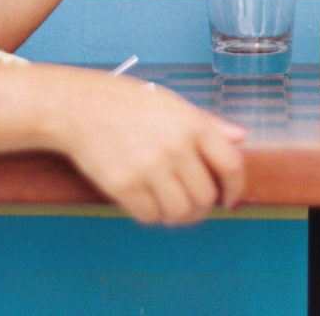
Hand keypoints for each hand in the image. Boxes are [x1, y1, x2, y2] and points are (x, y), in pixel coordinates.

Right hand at [59, 73, 246, 224]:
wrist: (79, 107)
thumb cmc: (126, 102)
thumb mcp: (172, 103)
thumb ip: (207, 123)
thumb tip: (240, 136)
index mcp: (192, 124)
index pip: (231, 165)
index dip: (236, 188)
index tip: (230, 198)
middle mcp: (175, 148)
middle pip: (206, 196)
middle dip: (204, 206)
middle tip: (193, 203)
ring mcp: (150, 168)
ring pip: (181, 212)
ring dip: (179, 216)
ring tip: (171, 205)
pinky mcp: (125, 186)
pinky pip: (151, 216)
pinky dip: (153, 215)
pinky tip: (148, 201)